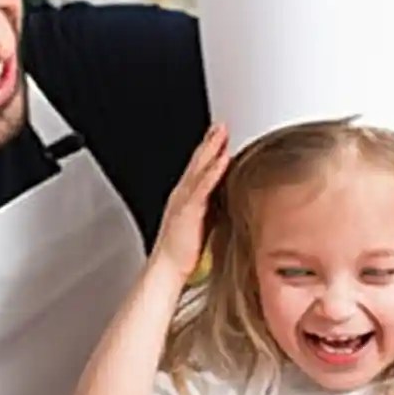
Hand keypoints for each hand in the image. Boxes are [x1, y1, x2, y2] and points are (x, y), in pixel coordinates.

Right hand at [151, 123, 228, 280]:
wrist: (167, 268)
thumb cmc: (183, 253)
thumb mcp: (201, 225)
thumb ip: (211, 210)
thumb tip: (226, 204)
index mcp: (185, 199)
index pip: (198, 170)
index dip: (208, 151)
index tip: (219, 136)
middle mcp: (182, 196)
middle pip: (197, 163)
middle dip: (209, 143)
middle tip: (221, 126)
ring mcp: (184, 202)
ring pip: (199, 170)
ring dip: (210, 150)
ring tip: (221, 134)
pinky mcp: (188, 211)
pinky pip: (203, 187)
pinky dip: (213, 172)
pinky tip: (222, 159)